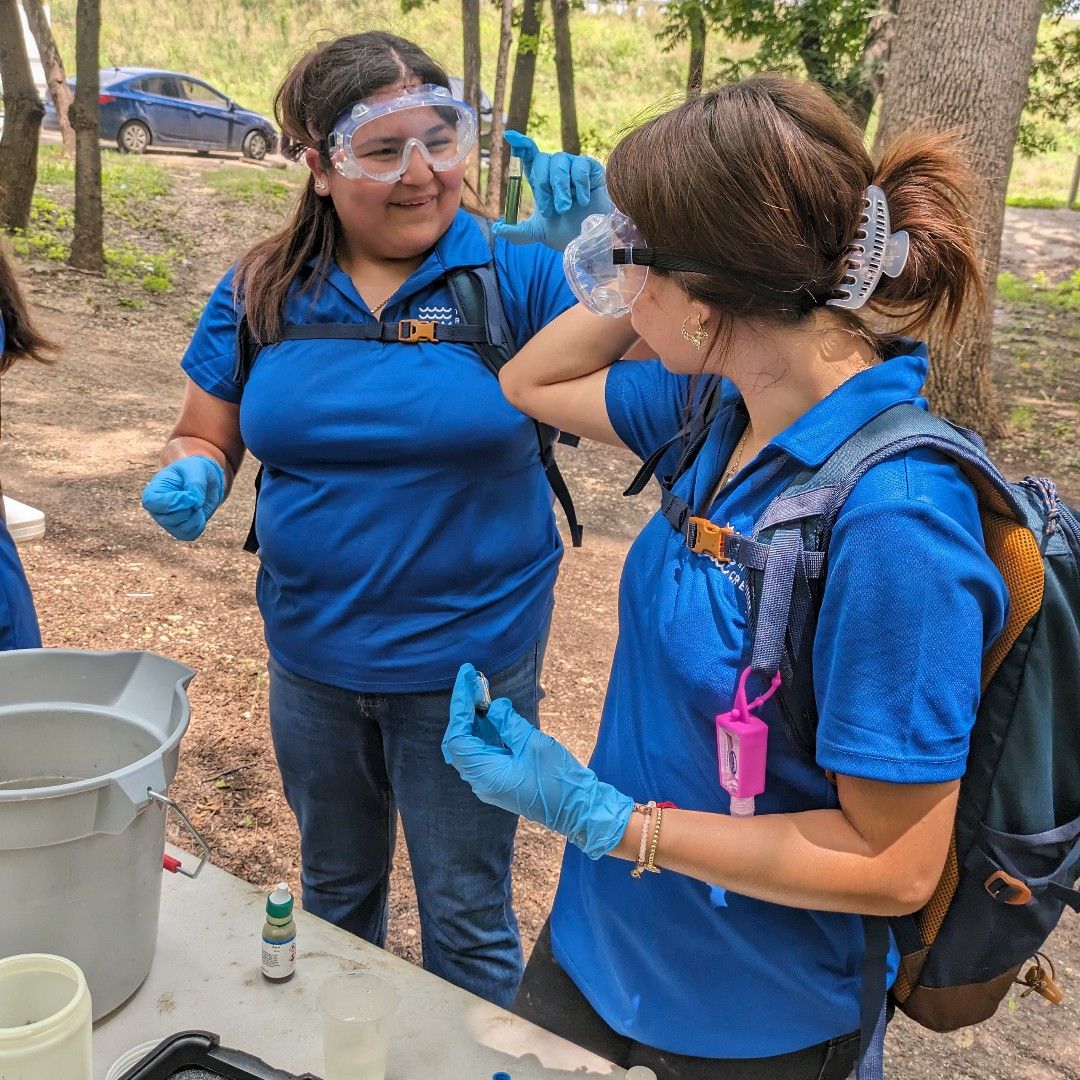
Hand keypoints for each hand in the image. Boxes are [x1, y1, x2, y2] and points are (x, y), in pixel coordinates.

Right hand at [141, 455, 224, 540]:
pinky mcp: (181, 529)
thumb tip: (195, 504)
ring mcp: (168, 521)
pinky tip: (200, 512)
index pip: (151, 503)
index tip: (188, 497)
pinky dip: (199, 524)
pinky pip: (190, 534)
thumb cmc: (194, 470)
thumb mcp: (195, 469)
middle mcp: (158, 509)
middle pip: (167, 519)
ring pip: (181, 529)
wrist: (204, 480)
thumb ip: (194, 483)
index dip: (171, 502)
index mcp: (154, 491)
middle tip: (195, 497)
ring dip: (195, 517)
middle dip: (187, 510)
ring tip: (197, 503)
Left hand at [443, 663, 632, 858]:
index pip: (458, 737)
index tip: (466, 678)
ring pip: (473, 744)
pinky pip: (486, 751)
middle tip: (472, 679)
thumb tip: (493, 706)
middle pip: (461, 740)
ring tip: (482, 688)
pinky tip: (493, 710)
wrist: (581, 809)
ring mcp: (491, 781)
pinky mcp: (502, 778)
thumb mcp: (534, 744)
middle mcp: (482, 781)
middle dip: (465, 708)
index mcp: (485, 776)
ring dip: (476, 716)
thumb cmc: (560, 780)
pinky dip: (487, 729)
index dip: (460, 706)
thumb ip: (509, 723)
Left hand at [492, 131, 611, 251]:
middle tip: (549, 209)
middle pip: (542, 160)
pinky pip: (580, 165)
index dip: (521, 144)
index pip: (530, 156)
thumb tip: (497, 227)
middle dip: (543, 184)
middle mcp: (556, 171)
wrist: (591, 241)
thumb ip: (516, 232)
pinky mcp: (592, 169)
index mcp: (542, 181)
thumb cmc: (567, 234)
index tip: (510, 137)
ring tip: (566, 207)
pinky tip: (583, 200)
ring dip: (560, 186)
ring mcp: (574, 169)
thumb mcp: (537, 233)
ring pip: (560, 162)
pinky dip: (579, 184)